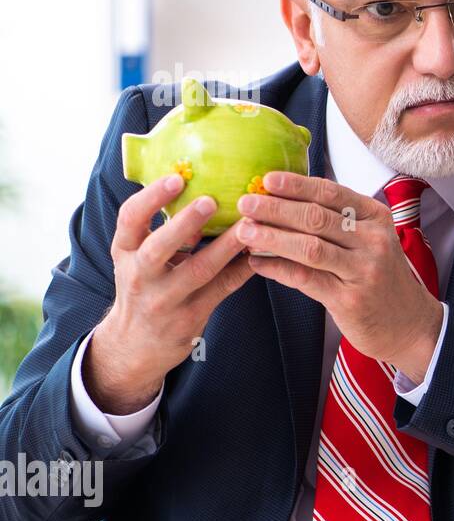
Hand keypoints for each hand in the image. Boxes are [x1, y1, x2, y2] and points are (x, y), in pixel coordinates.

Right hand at [87, 173, 256, 413]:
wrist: (135, 344)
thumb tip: (204, 187)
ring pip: (198, 270)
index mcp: (124, 251)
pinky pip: (222, 289)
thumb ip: (163, 230)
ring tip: (247, 225)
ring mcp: (164, 300)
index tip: (176, 177)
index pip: (129, 219)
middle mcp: (140, 275)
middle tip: (211, 200)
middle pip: (158, 247)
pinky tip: (261, 252)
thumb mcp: (138, 256)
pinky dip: (242, 269)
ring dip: (226, 246)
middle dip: (184, 222)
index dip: (151, 197)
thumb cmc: (145, 286)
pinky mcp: (189, 317)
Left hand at [234, 171, 441, 382]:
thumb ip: (338, 222)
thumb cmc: (380, 277)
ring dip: (272, 237)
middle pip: (317, 217)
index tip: (268, 179)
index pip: (332, 193)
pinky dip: (277, 269)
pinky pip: (306, 279)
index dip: (297, 185)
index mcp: (376, 218)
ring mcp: (364, 270)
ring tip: (244, 232)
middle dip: (276, 208)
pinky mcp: (350, 299)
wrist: (408, 323)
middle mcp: (373, 240)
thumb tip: (284, 202)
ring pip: (310, 247)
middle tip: (246, 202)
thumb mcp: (370, 241)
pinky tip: (257, 264)